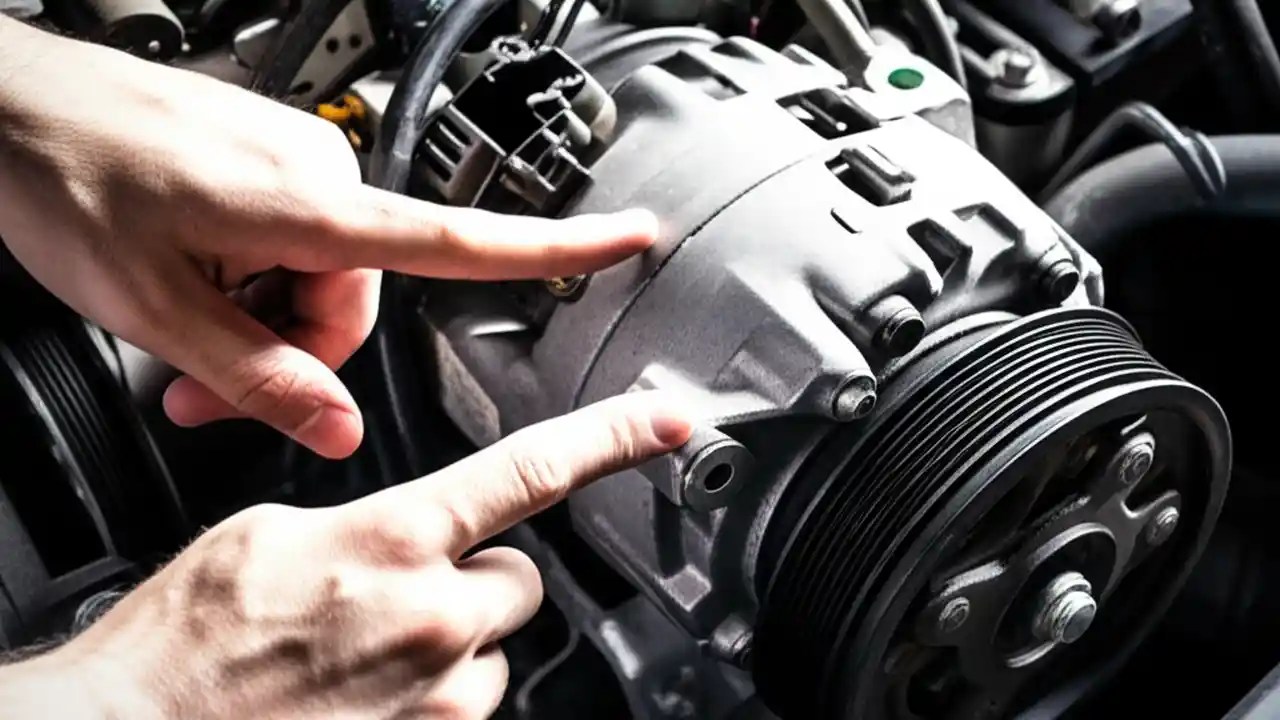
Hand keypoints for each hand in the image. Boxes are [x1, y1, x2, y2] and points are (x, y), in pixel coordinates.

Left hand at [0, 18, 656, 458]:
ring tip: (180, 339)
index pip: (460, 239)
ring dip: (257, 323)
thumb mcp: (155, 308)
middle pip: (354, 303)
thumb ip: (258, 377)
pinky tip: (191, 283)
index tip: (630, 239)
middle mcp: (318, 175)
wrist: (5, 103)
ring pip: (316, 280)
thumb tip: (336, 426)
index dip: (556, 247)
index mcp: (309, 206)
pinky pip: (289, 242)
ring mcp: (292, 163)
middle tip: (203, 385)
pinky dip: (248, 280)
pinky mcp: (267, 161)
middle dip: (286, 354)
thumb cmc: (65, 177)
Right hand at [0, 393, 690, 719]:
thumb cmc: (183, 647)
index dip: (610, 438)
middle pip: (516, 580)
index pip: (529, 469)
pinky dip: (429, 699)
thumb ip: (360, 524)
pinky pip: (464, 708)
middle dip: (472, 584)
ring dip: (448, 649)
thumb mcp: (268, 535)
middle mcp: (436, 618)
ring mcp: (442, 697)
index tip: (666, 420)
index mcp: (395, 540)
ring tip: (361, 660)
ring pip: (489, 651)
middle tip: (395, 599)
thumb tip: (397, 533)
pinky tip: (361, 698)